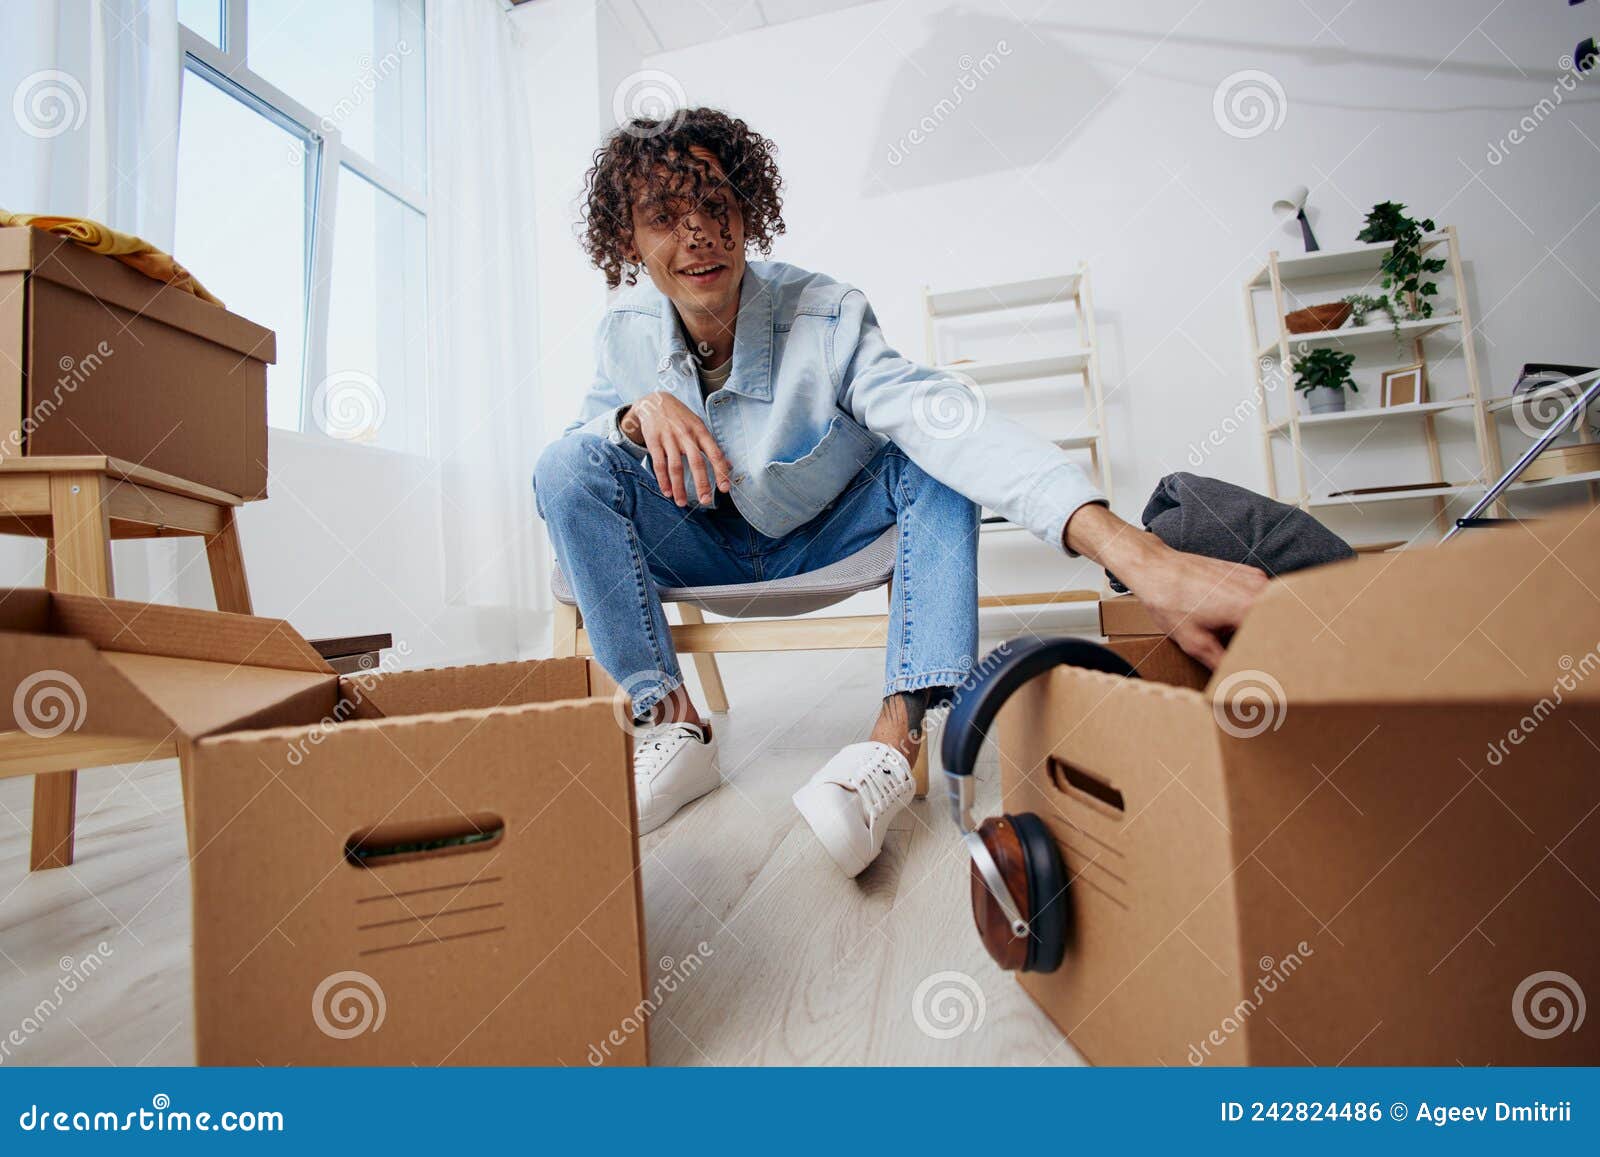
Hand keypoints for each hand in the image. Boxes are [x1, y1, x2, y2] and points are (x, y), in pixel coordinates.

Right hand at [621, 392, 731, 506]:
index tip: (724, 488)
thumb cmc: (680, 417)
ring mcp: (669, 438)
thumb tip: (730, 465)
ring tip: (682, 503)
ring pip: (675, 467)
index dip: (720, 472)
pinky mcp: (654, 441)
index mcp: (700, 431)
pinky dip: (663, 480)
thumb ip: (712, 446)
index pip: (714, 453)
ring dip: (679, 487)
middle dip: (702, 484)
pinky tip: (667, 492)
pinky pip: (659, 464)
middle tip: (705, 501)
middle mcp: (686, 435)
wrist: (654, 401)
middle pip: (696, 462)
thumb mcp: (699, 426)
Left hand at [1064, 503, 1268, 668]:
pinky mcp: (1246, 572)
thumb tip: (1236, 681)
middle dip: (1269, 642)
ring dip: (1262, 626)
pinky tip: (1236, 624)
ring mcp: (1254, 577)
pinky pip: (1259, 597)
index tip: (1268, 670)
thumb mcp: (1195, 642)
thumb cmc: (1170, 600)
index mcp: (1250, 606)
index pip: (1277, 637)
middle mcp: (1259, 587)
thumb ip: (1222, 663)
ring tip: (1246, 644)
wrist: (1156, 567)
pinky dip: (1253, 612)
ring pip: (1270, 609)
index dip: (1274, 656)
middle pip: (1278, 622)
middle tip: (1259, 661)